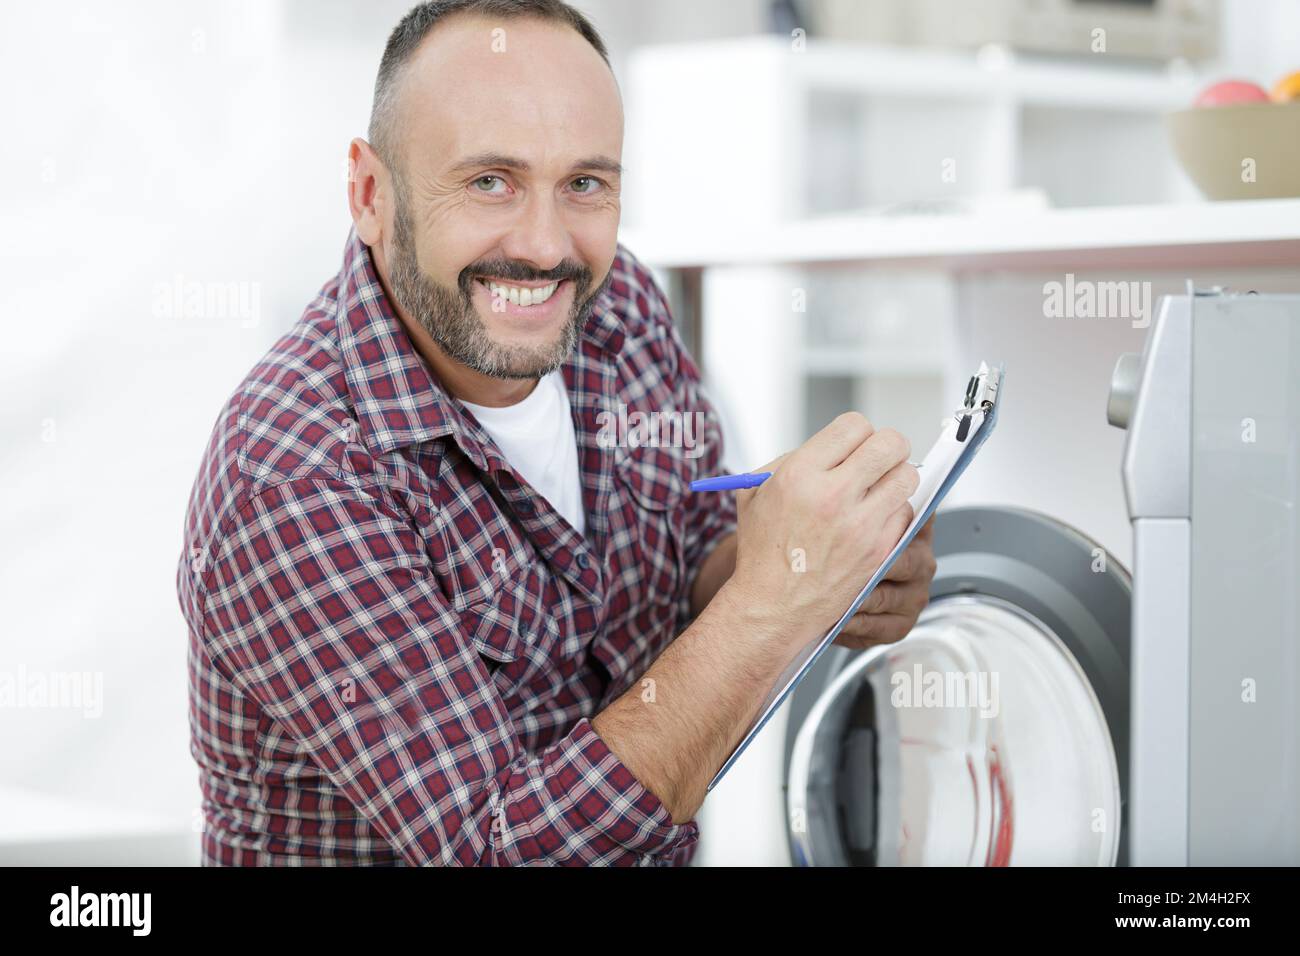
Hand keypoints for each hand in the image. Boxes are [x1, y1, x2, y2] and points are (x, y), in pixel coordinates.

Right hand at [722, 412, 918, 655]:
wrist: (772, 605)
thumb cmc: (764, 551)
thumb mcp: (756, 493)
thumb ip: (791, 460)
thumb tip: (834, 447)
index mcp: (800, 473)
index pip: (855, 425)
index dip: (858, 433)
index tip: (855, 445)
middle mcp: (833, 494)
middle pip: (890, 444)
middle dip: (888, 447)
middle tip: (881, 459)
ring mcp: (860, 523)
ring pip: (907, 476)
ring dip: (896, 478)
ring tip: (881, 489)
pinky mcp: (879, 549)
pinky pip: (906, 512)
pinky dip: (895, 511)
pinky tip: (876, 520)